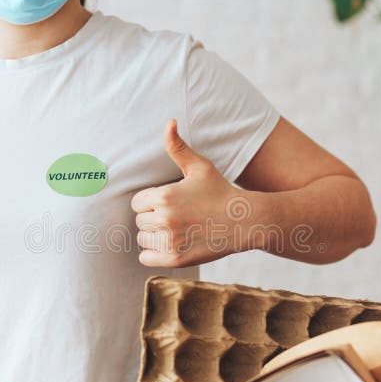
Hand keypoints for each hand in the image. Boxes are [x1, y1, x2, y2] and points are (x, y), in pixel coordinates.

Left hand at [131, 120, 260, 266]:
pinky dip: (153, 253)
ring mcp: (170, 241)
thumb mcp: (199, 167)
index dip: (150, 202)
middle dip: (153, 218)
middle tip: (176, 216)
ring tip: (175, 230)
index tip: (169, 203)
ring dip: (154, 236)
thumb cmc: (220, 191)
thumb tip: (169, 122)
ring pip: (143, 239)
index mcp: (164, 196)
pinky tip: (170, 244)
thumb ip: (178, 147)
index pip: (136, 203)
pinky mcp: (176, 259)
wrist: (243, 221)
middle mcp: (165, 219)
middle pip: (139, 221)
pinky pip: (146, 257)